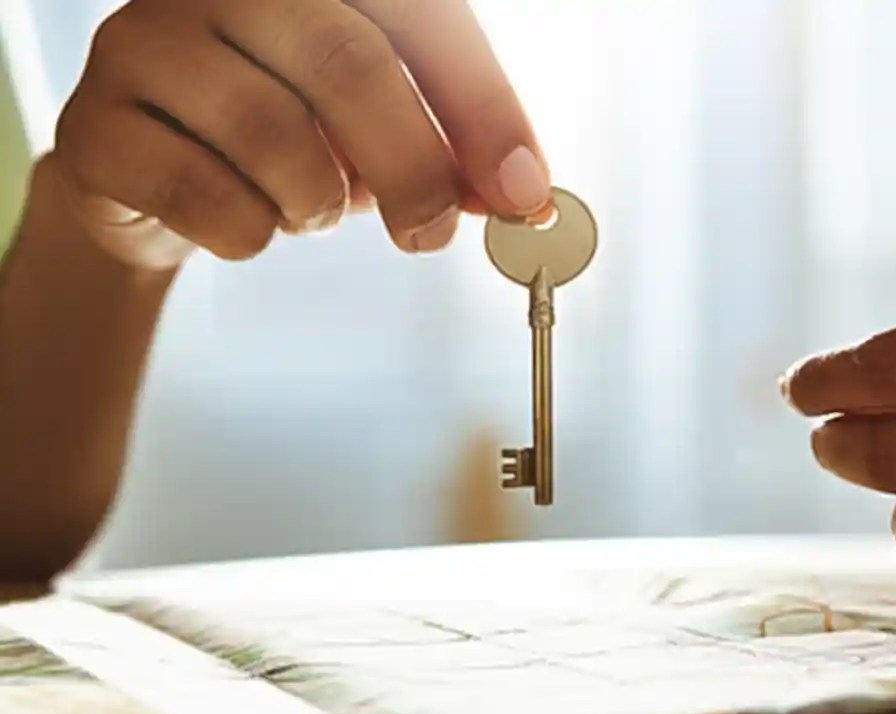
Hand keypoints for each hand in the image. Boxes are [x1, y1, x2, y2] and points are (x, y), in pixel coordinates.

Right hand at [48, 0, 547, 268]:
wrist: (155, 180)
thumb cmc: (286, 138)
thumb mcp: (379, 133)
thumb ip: (450, 151)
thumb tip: (522, 193)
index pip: (422, 17)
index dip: (484, 108)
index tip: (525, 191)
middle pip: (350, 66)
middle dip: (414, 170)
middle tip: (431, 234)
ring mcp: (147, 42)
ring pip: (274, 137)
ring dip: (318, 206)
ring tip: (310, 209)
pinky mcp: (96, 122)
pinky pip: (200, 195)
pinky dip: (249, 234)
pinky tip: (246, 223)